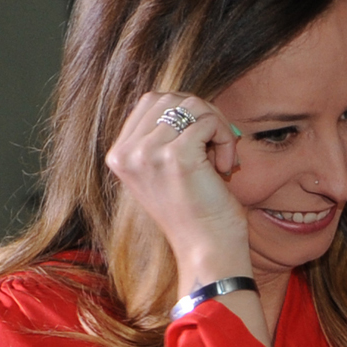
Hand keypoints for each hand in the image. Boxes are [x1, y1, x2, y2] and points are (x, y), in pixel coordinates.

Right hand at [105, 91, 251, 290]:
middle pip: (170, 97)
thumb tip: (189, 100)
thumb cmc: (195, 211)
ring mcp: (148, 153)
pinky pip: (208, 121)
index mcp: (119, 154)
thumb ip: (163, 134)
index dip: (185, 112)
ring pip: (192, 105)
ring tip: (222, 158)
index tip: (203, 142)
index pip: (151, 101)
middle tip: (218, 145)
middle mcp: (126, 152)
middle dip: (202, 114)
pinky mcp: (176, 156)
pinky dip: (226, 139)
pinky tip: (227, 167)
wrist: (206, 249)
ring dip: (217, 126)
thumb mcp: (166, 169)